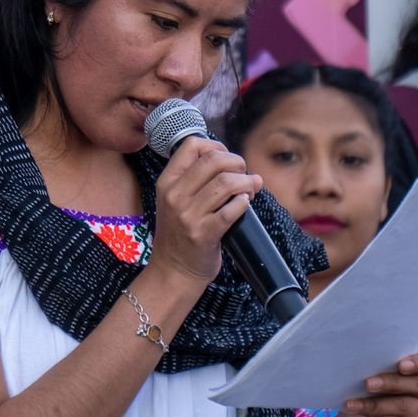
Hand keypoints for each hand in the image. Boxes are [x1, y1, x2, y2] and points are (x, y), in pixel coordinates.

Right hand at [150, 136, 261, 285]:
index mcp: (167, 182)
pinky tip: (245, 204)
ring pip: (226, 183)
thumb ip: (193, 179)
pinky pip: (232, 209)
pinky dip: (244, 203)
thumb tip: (231, 160)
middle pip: (213, 160)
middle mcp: (175, 195)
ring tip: (250, 190)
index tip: (228, 158)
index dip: (217, 146)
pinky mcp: (204, 234)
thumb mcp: (173, 201)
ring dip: (246, 183)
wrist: (173, 271)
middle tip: (245, 174)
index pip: (192, 145)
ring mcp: (188, 215)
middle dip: (237, 162)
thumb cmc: (179, 234)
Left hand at [335, 351, 417, 416]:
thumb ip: (376, 370)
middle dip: (391, 383)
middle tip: (368, 384)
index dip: (417, 363)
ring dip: (378, 405)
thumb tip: (366, 364)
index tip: (400, 366)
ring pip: (407, 406)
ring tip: (355, 405)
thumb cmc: (367, 395)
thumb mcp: (370, 379)